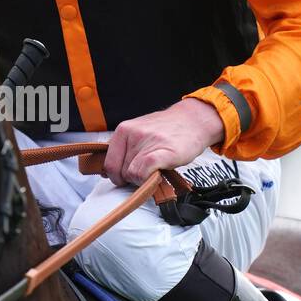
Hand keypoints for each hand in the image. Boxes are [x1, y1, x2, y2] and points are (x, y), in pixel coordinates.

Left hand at [103, 99, 225, 186]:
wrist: (193, 120)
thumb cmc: (166, 130)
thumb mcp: (138, 132)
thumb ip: (122, 149)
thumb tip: (106, 173)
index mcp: (123, 129)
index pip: (108, 164)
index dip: (117, 176)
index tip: (128, 176)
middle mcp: (131, 134)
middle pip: (120, 172)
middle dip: (131, 178)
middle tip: (147, 171)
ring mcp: (147, 142)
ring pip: (132, 175)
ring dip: (143, 178)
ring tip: (156, 167)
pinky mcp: (162, 152)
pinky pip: (143, 173)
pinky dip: (147, 179)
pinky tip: (158, 172)